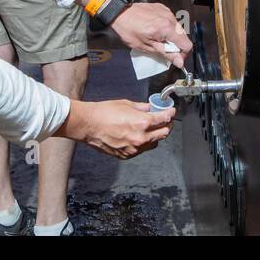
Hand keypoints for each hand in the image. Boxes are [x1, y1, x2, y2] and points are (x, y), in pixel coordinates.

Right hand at [56, 98, 174, 158]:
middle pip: (164, 133)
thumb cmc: (104, 112)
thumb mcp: (126, 104)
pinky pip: (141, 150)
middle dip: (167, 125)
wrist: (88, 125)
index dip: (170, 114)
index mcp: (142, 123)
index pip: (164, 119)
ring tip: (150, 128)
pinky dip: (143, 143)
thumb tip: (150, 109)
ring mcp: (134, 149)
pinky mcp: (127, 155)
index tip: (171, 111)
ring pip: (154, 143)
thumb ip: (142, 108)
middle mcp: (141, 138)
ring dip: (155, 135)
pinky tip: (138, 135)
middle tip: (165, 120)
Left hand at [110, 2, 191, 66]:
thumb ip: (166, 53)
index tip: (174, 58)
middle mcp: (170, 18)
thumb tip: (179, 62)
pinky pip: (171, 21)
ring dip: (171, 37)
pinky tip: (155, 30)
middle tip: (162, 49)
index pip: (187, 45)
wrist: (120, 12)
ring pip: (178, 29)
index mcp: (167, 28)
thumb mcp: (146, 47)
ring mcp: (167, 11)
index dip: (182, 54)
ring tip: (157, 38)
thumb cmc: (129, 30)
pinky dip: (166, 28)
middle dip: (175, 46)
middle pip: (183, 37)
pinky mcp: (163, 8)